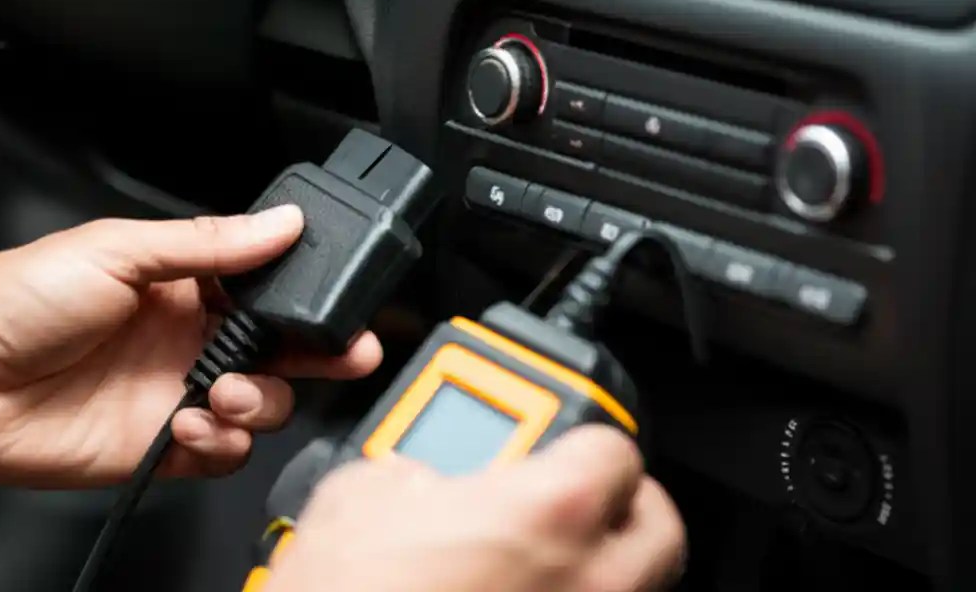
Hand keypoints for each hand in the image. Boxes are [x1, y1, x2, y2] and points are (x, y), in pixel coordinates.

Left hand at [0, 205, 381, 487]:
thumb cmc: (12, 300)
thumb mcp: (115, 250)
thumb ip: (207, 243)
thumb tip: (281, 222)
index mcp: (180, 282)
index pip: (267, 288)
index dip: (307, 299)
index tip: (333, 303)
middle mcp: (186, 337)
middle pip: (281, 351)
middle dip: (320, 354)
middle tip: (342, 353)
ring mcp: (174, 392)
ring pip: (261, 405)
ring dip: (259, 401)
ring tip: (220, 392)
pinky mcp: (158, 447)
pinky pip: (222, 453)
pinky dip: (222, 444)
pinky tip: (189, 425)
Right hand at [267, 426, 685, 591]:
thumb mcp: (353, 499)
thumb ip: (410, 472)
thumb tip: (416, 481)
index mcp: (550, 512)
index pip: (612, 446)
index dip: (580, 436)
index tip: (556, 444)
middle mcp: (591, 582)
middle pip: (659, 526)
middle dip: (621, 505)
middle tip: (572, 498)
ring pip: (636, 588)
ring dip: (600, 565)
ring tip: (540, 557)